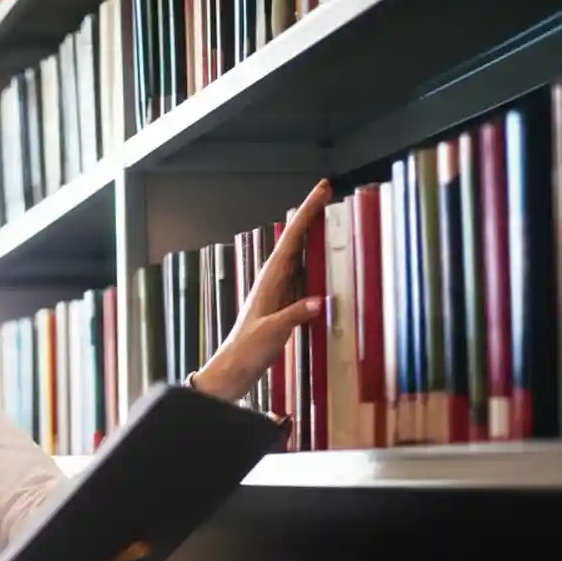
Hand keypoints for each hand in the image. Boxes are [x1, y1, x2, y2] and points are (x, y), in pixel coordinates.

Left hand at [192, 179, 331, 401]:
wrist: (234, 369)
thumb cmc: (248, 351)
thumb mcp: (272, 333)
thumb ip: (294, 316)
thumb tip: (319, 301)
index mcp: (269, 280)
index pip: (291, 239)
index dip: (306, 213)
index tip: (320, 190)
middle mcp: (272, 280)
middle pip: (294, 239)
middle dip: (309, 214)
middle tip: (326, 190)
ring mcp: (277, 290)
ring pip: (298, 253)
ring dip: (311, 234)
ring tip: (327, 214)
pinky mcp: (282, 302)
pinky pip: (301, 273)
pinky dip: (313, 259)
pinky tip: (322, 257)